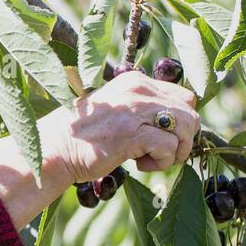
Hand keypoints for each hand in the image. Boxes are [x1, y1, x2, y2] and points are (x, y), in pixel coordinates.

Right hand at [43, 69, 200, 183]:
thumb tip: (179, 123)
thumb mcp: (117, 110)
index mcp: (136, 81)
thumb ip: (143, 108)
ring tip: (149, 158)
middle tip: (160, 153)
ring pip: (185, 128)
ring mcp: (135, 110)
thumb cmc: (85, 136)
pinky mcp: (132, 133)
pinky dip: (161, 163)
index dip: (181, 122)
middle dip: (183, 139)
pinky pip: (169, 147)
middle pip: (190, 113)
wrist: (55, 149)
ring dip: (174, 152)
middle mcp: (139, 89)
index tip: (163, 138)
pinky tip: (139, 164)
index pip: (184, 96)